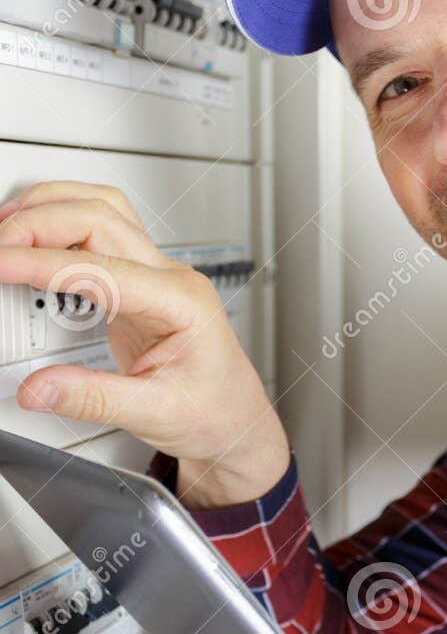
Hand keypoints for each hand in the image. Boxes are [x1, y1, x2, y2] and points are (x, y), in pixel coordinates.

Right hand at [0, 180, 288, 506]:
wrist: (237, 424)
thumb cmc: (215, 414)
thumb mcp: (154, 414)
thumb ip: (91, 398)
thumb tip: (37, 387)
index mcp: (181, 302)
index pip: (98, 267)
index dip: (40, 262)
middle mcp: (171, 277)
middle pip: (99, 216)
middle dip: (37, 222)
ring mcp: (157, 275)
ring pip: (102, 209)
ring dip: (49, 209)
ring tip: (5, 229)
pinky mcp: (139, 283)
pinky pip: (98, 234)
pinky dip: (58, 225)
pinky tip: (31, 239)